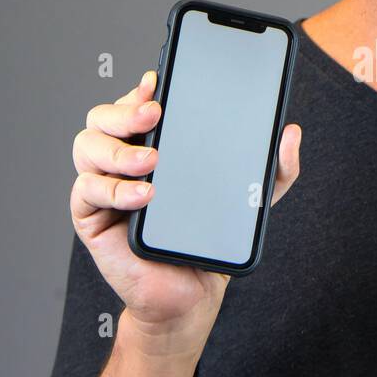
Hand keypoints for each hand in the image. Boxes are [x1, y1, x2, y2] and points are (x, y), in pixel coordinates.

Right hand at [70, 69, 301, 339]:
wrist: (189, 295)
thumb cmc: (208, 240)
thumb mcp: (250, 201)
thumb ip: (275, 170)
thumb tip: (290, 132)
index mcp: (154, 144)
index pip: (137, 103)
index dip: (142, 88)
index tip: (159, 81)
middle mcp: (123, 158)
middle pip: (103, 115)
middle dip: (124, 108)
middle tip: (154, 114)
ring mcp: (104, 185)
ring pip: (86, 145)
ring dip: (118, 147)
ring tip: (152, 161)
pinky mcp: (91, 216)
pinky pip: (86, 189)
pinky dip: (114, 188)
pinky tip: (145, 195)